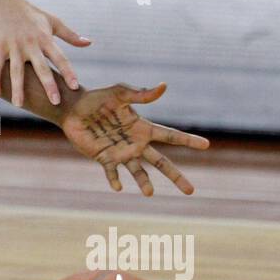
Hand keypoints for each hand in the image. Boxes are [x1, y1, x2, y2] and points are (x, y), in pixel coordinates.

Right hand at [0, 0, 90, 106]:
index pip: (60, 58)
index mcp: (45, 39)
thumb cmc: (30, 12)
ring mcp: (13, 45)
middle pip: (41, 67)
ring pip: (16, 70)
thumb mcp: (52, 21)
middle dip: (49, 85)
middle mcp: (31, 43)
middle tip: (55, 102)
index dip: (68, 72)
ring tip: (19, 105)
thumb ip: (70, 35)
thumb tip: (89, 42)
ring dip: (17, 88)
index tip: (75, 86)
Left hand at [60, 82, 208, 195]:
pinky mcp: (104, 158)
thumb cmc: (97, 99)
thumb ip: (140, 94)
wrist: (73, 109)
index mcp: (143, 128)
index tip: (206, 145)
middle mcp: (136, 143)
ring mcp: (121, 153)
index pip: (170, 135)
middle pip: (161, 162)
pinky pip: (112, 172)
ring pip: (138, 172)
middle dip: (176, 176)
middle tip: (191, 191)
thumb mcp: (119, 93)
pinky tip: (119, 187)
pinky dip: (115, 180)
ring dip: (144, 182)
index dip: (188, 140)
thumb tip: (164, 86)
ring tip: (149, 193)